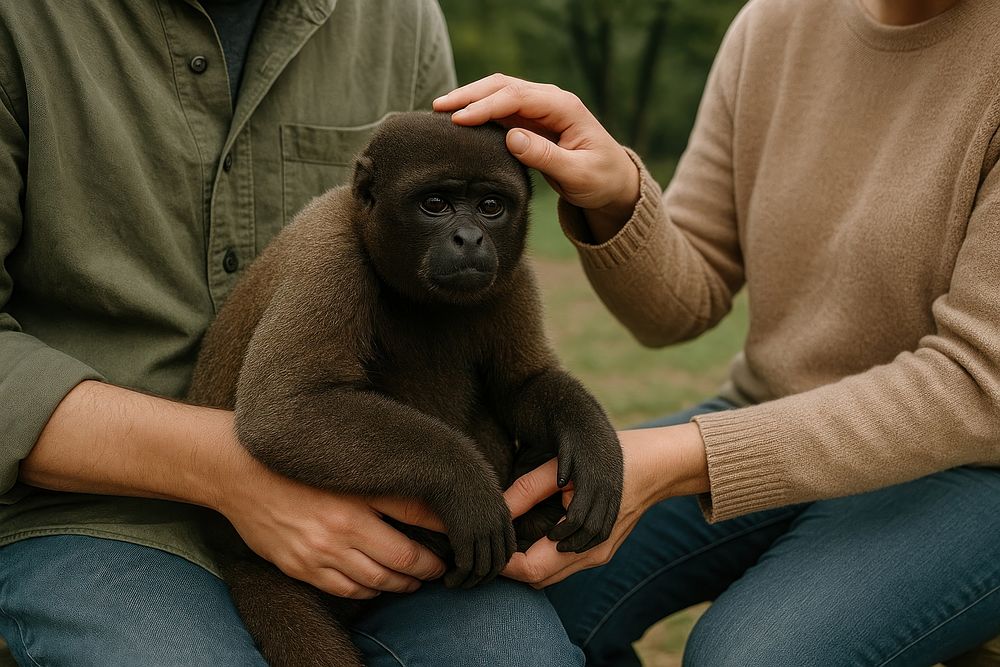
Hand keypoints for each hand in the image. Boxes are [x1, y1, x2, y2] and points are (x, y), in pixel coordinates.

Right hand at [25, 381, 447, 599]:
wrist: (236, 469)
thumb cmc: (298, 457)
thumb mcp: (346, 457)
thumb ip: (385, 472)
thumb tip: (430, 485)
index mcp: (357, 489)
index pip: (419, 513)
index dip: (447, 529)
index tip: (463, 533)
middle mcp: (342, 524)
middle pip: (404, 557)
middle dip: (431, 565)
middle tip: (445, 563)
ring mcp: (319, 550)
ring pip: (379, 580)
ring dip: (405, 582)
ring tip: (419, 577)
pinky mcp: (301, 567)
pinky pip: (347, 590)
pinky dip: (371, 590)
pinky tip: (382, 583)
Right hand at [433, 74, 639, 241]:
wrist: (613, 181)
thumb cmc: (600, 179)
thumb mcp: (577, 175)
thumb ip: (546, 157)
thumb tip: (512, 137)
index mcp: (564, 107)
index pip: (517, 97)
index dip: (485, 106)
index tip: (459, 119)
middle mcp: (550, 100)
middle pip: (503, 86)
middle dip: (470, 94)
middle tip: (439, 107)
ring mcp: (540, 107)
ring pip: (499, 92)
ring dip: (470, 98)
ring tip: (441, 109)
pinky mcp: (532, 120)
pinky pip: (501, 108)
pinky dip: (478, 110)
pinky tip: (459, 119)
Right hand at [433, 464, 516, 589]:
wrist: (447, 464)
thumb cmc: (458, 471)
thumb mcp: (479, 487)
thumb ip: (483, 501)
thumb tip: (478, 510)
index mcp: (502, 513)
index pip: (508, 548)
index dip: (497, 563)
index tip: (482, 570)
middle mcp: (496, 524)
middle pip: (498, 561)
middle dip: (486, 578)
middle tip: (470, 584)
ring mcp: (482, 530)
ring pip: (483, 568)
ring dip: (470, 582)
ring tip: (455, 584)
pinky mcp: (464, 534)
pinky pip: (466, 565)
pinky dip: (458, 577)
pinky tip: (448, 579)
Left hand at [502, 422, 707, 587]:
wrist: (658, 463)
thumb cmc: (610, 457)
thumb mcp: (564, 467)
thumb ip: (528, 490)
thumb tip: (496, 508)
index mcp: (583, 535)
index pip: (530, 571)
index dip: (503, 564)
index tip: (485, 544)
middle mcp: (592, 554)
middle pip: (538, 580)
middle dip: (511, 567)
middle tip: (490, 541)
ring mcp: (599, 554)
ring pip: (551, 575)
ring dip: (527, 564)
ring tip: (506, 537)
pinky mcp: (602, 549)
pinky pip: (565, 564)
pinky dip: (543, 557)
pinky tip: (531, 533)